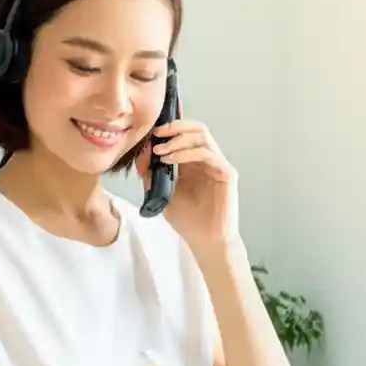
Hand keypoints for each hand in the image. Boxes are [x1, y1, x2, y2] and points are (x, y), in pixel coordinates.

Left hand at [135, 112, 239, 253]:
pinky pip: (207, 153)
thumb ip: (150, 174)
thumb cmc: (188, 220)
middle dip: (174, 126)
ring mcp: (218, 164)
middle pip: (196, 129)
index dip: (171, 125)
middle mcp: (207, 159)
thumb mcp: (160, 193)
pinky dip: (186, 152)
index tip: (151, 127)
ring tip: (160, 150)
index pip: (185, 135)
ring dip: (178, 139)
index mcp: (193, 162)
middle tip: (156, 133)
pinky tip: (170, 160)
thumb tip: (139, 153)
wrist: (205, 240)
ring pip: (202, 136)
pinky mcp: (226, 173)